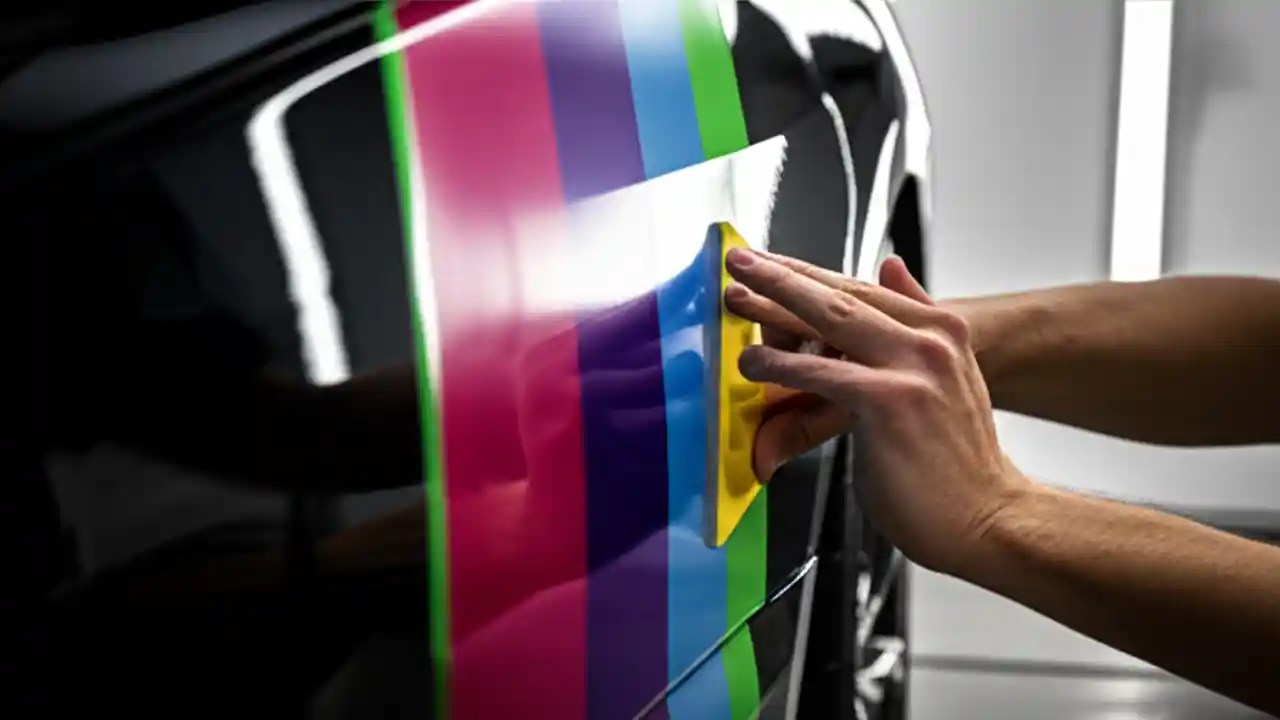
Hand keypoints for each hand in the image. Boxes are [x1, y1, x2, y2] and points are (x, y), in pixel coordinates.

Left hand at [724, 249, 1029, 573]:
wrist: (992, 519)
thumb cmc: (959, 464)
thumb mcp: (945, 375)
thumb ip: (913, 322)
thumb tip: (891, 266)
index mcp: (940, 330)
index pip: (863, 287)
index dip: (811, 272)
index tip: (771, 260)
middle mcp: (929, 340)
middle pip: (843, 293)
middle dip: (784, 274)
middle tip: (741, 259)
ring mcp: (912, 367)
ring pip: (830, 320)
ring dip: (773, 306)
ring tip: (734, 300)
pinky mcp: (890, 401)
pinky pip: (822, 374)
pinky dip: (782, 366)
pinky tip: (754, 364)